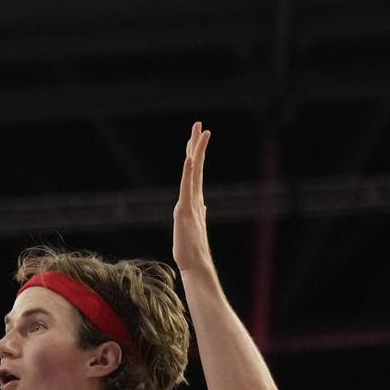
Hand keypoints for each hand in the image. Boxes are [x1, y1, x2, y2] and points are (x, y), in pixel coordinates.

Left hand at [172, 121, 213, 276]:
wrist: (195, 265)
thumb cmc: (191, 249)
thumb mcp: (192, 226)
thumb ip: (198, 212)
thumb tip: (203, 203)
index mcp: (194, 200)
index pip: (194, 172)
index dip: (195, 154)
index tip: (198, 137)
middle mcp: (194, 198)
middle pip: (195, 165)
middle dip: (197, 144)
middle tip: (199, 125)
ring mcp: (191, 203)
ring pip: (194, 171)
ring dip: (196, 151)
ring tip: (200, 132)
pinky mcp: (185, 210)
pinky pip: (188, 187)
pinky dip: (189, 172)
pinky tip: (190, 159)